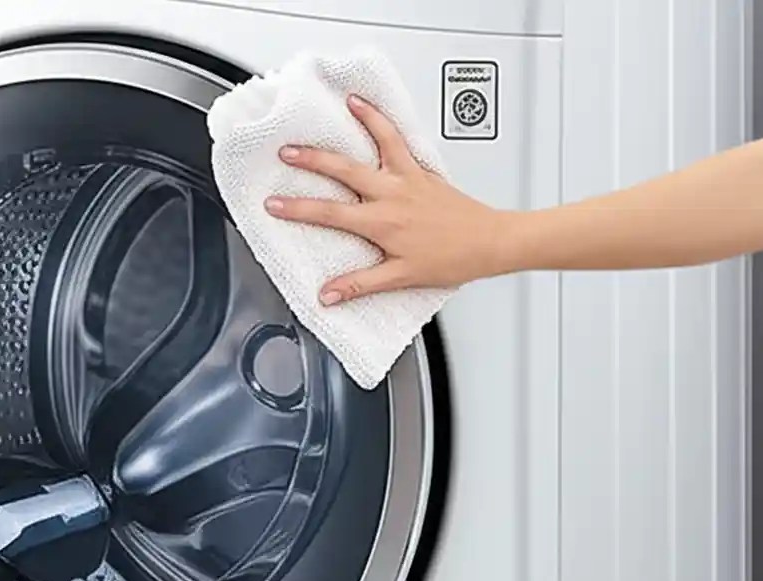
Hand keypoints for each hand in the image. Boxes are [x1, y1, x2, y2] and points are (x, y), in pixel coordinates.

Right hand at [264, 94, 520, 304]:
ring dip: (360, 122)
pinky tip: (372, 109)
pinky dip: (385, 123)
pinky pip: (400, 141)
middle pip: (344, 171)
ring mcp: (407, 178)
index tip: (273, 205)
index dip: (298, 209)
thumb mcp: (402, 277)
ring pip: (378, 144)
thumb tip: (328, 294)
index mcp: (382, 222)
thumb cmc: (451, 259)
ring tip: (342, 104)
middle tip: (286, 152)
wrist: (489, 243)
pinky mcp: (421, 170)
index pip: (331, 214)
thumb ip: (361, 284)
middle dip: (312, 160)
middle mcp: (392, 195)